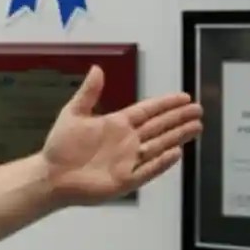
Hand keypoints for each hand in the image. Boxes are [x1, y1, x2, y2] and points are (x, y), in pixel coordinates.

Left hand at [40, 65, 202, 205]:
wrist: (52, 175)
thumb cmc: (60, 146)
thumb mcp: (73, 114)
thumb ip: (88, 93)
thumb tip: (97, 68)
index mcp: (116, 124)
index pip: (147, 111)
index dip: (166, 104)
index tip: (184, 97)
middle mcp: (127, 141)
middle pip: (159, 127)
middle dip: (178, 118)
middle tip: (198, 110)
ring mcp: (128, 161)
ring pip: (159, 146)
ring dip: (177, 137)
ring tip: (196, 127)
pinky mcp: (125, 180)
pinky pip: (148, 170)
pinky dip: (162, 162)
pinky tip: (177, 153)